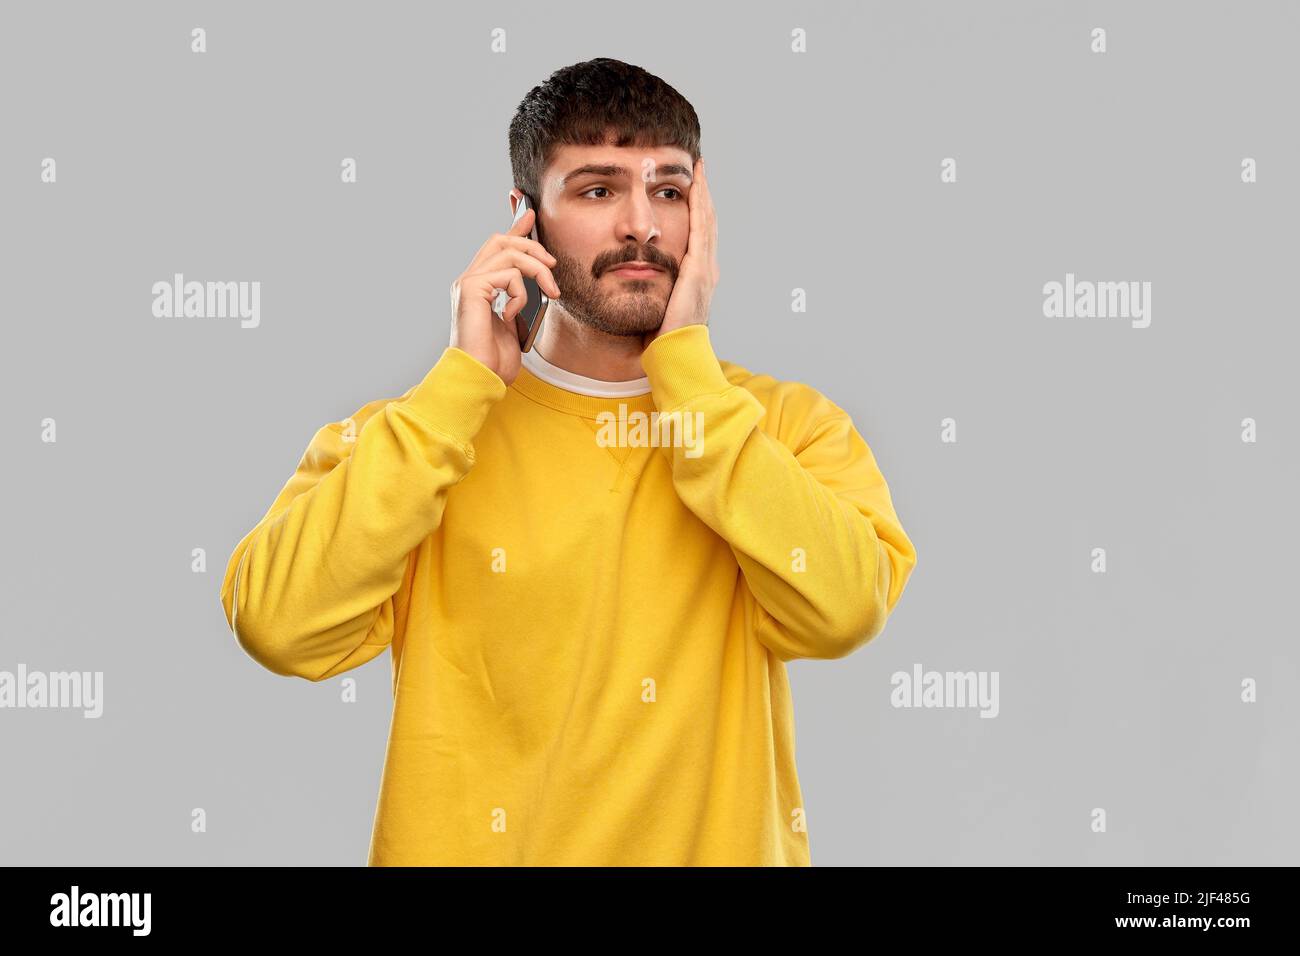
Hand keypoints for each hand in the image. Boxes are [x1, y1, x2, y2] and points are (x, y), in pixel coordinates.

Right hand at [449, 207, 561, 385]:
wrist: (479, 378)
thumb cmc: (495, 360)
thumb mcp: (516, 323)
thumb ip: (520, 299)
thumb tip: (540, 283)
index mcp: (478, 287)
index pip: (496, 246)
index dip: (515, 228)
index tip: (530, 215)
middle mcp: (469, 281)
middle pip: (501, 240)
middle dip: (532, 245)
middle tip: (552, 263)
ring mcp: (467, 284)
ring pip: (508, 252)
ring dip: (538, 270)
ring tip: (551, 292)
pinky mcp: (470, 290)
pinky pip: (507, 274)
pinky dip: (520, 292)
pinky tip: (513, 314)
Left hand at [641, 156, 717, 349]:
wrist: (673, 355)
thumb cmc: (661, 338)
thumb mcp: (656, 306)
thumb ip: (652, 289)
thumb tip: (634, 279)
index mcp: (696, 278)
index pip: (698, 235)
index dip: (696, 210)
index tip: (690, 187)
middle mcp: (706, 270)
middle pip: (706, 222)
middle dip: (703, 194)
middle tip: (699, 168)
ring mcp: (705, 269)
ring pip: (706, 220)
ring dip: (702, 193)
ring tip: (699, 169)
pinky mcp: (698, 269)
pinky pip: (699, 229)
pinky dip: (698, 205)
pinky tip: (693, 187)